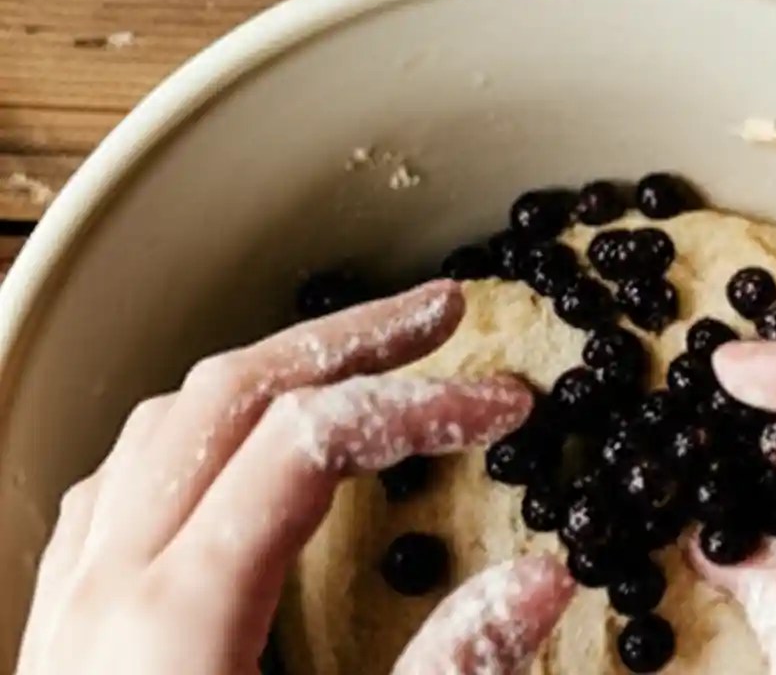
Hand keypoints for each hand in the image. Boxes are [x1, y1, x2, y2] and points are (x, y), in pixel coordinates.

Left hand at [16, 281, 575, 674]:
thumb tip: (539, 578)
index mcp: (178, 618)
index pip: (308, 442)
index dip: (420, 406)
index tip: (508, 409)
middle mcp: (111, 584)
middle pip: (229, 394)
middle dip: (347, 339)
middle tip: (443, 311)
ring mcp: (74, 602)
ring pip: (164, 424)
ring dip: (270, 373)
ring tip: (356, 360)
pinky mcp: (68, 631)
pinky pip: (126, 482)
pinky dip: (202, 434)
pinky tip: (241, 454)